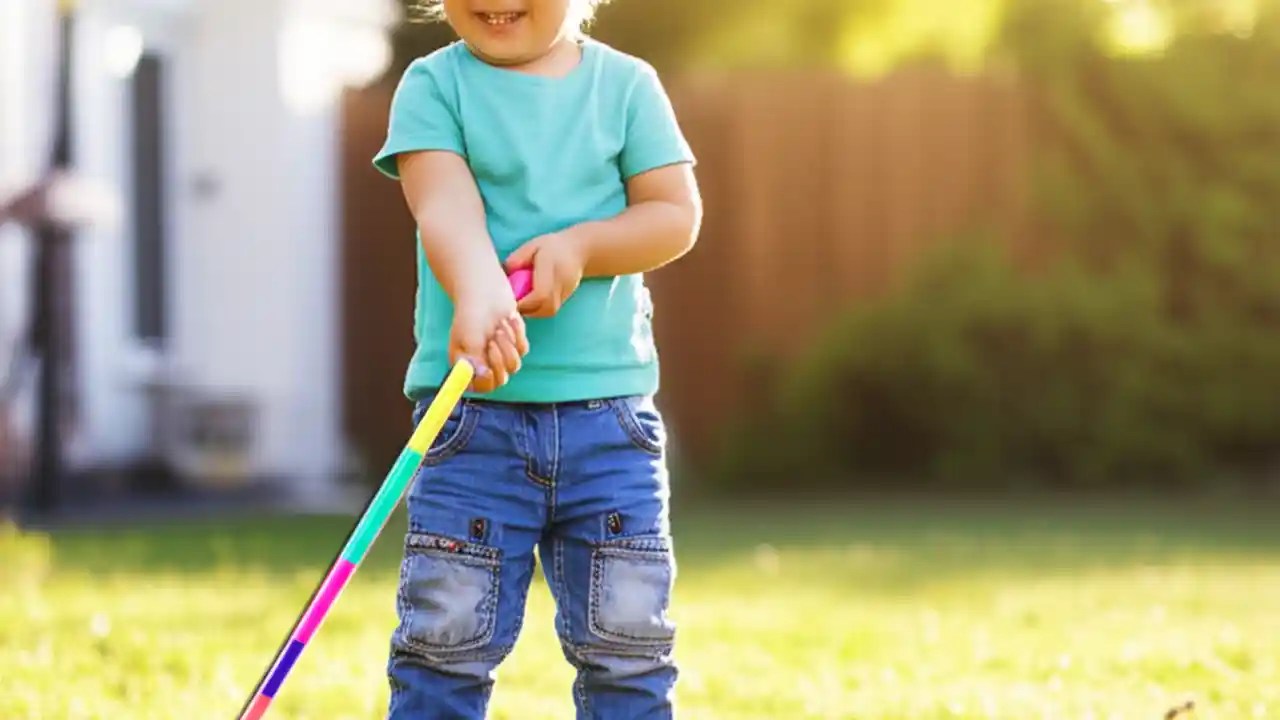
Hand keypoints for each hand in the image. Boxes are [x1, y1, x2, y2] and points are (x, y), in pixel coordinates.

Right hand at [450, 276, 529, 392]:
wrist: (484, 290)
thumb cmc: (471, 313)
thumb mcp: (467, 336)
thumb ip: (473, 358)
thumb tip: (481, 375)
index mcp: (466, 366)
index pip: (479, 387)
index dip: (486, 380)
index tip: (488, 367)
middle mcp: (483, 364)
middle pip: (500, 380)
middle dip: (499, 359)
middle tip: (494, 339)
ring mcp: (501, 356)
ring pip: (513, 365)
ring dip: (508, 344)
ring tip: (499, 325)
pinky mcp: (515, 345)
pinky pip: (522, 349)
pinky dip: (517, 334)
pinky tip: (508, 318)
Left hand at [503, 230, 586, 318]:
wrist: (578, 251)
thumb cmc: (552, 247)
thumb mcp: (532, 246)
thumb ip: (518, 259)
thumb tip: (504, 275)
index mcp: (552, 268)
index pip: (541, 294)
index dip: (525, 302)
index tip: (510, 300)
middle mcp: (561, 284)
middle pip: (545, 308)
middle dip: (526, 309)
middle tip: (512, 303)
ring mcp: (565, 294)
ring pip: (548, 312)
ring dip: (531, 311)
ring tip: (520, 302)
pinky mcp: (565, 300)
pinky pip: (549, 311)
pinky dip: (537, 311)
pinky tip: (529, 303)